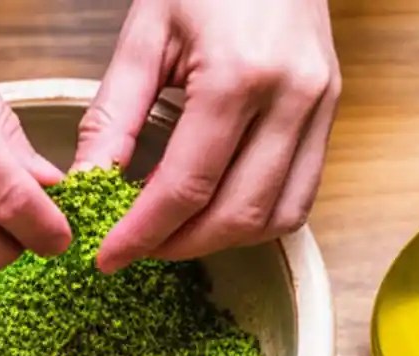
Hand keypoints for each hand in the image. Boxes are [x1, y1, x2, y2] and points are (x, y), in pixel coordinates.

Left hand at [73, 0, 340, 272]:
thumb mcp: (144, 36)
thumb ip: (113, 117)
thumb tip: (87, 186)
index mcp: (237, 76)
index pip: (187, 187)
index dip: (143, 233)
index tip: (107, 256)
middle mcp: (291, 98)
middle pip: (236, 213)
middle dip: (179, 245)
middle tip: (135, 246)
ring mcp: (321, 107)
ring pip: (276, 217)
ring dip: (221, 238)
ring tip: (172, 231)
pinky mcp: (332, 113)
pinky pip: (300, 195)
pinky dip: (256, 218)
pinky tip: (214, 209)